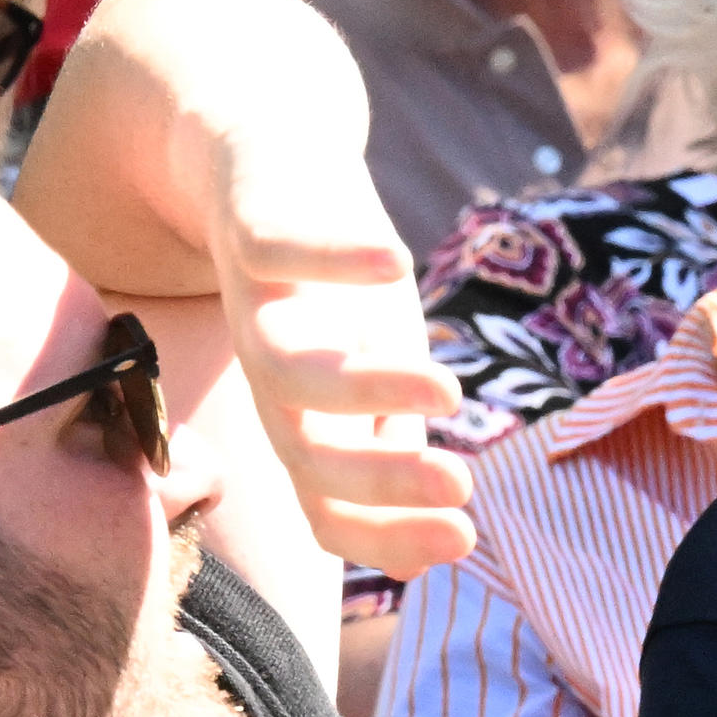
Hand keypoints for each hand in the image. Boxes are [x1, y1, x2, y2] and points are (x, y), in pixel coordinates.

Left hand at [195, 119, 471, 580]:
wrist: (250, 159)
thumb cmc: (327, 286)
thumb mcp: (372, 374)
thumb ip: (390, 452)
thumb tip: (421, 557)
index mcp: (303, 416)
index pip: (323, 503)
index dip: (384, 532)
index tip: (466, 540)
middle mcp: (271, 370)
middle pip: (299, 447)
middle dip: (376, 477)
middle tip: (459, 485)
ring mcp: (256, 300)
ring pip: (282, 365)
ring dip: (363, 386)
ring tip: (444, 389)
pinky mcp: (250, 223)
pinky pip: (273, 247)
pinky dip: (328, 257)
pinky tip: (391, 262)